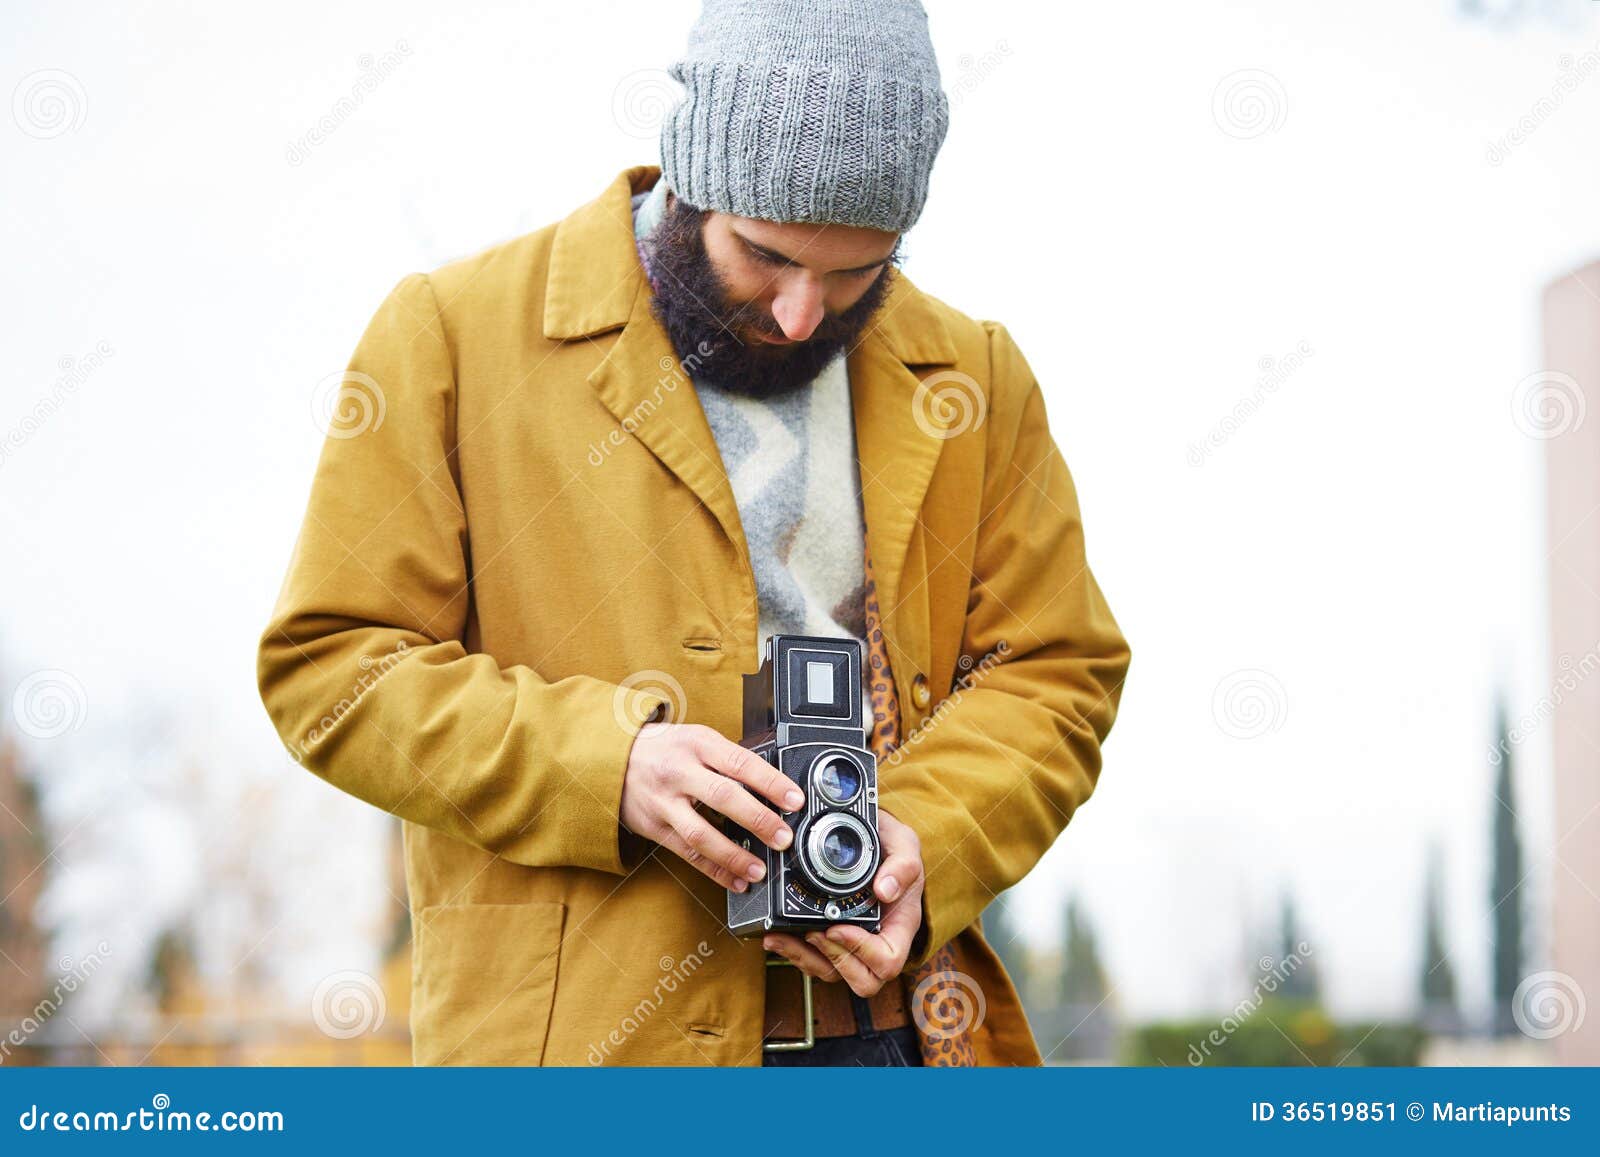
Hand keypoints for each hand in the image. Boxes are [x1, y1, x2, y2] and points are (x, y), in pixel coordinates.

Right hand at [621, 721, 802, 890]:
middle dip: (758, 820)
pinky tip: (734, 880)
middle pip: (723, 797)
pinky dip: (713, 870)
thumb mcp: (696, 739)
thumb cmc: (666, 749)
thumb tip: (772, 787)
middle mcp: (680, 772)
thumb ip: (728, 759)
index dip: (771, 783)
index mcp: (697, 744)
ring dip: (734, 855)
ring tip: (759, 869)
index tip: (795, 800)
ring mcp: (664, 802)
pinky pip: (686, 853)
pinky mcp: (654, 827)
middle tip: (784, 838)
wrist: (611, 758)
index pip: (741, 763)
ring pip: (701, 833)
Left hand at [763, 809, 923, 996]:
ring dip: (803, 959)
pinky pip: (813, 961)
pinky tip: (776, 935)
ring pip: (831, 973)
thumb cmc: (891, 847)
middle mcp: (878, 942)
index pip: (888, 961)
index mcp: (900, 926)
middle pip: (862, 980)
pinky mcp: (830, 939)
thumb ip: (903, 865)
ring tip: (781, 937)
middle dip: (832, 959)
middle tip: (811, 933)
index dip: (862, 951)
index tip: (837, 927)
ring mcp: (853, 944)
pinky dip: (792, 952)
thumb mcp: (904, 845)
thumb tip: (885, 890)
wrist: (871, 840)